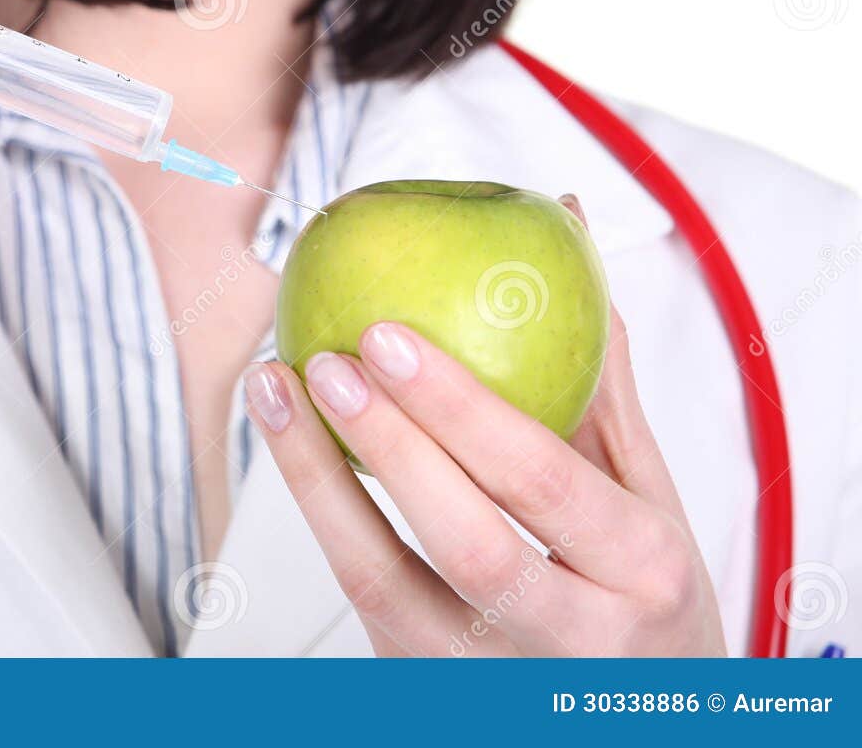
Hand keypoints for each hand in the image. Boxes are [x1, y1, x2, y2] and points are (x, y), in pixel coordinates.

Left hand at [244, 206, 725, 656]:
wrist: (644, 723)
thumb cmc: (641, 591)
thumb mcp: (648, 495)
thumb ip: (600, 373)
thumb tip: (565, 224)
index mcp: (642, 574)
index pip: (541, 483)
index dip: (459, 409)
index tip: (388, 335)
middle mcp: (571, 640)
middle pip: (467, 545)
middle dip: (387, 446)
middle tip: (324, 359)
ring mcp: (489, 678)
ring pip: (386, 586)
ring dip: (317, 484)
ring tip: (273, 391)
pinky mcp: (425, 688)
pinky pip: (362, 597)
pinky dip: (321, 515)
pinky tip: (289, 444)